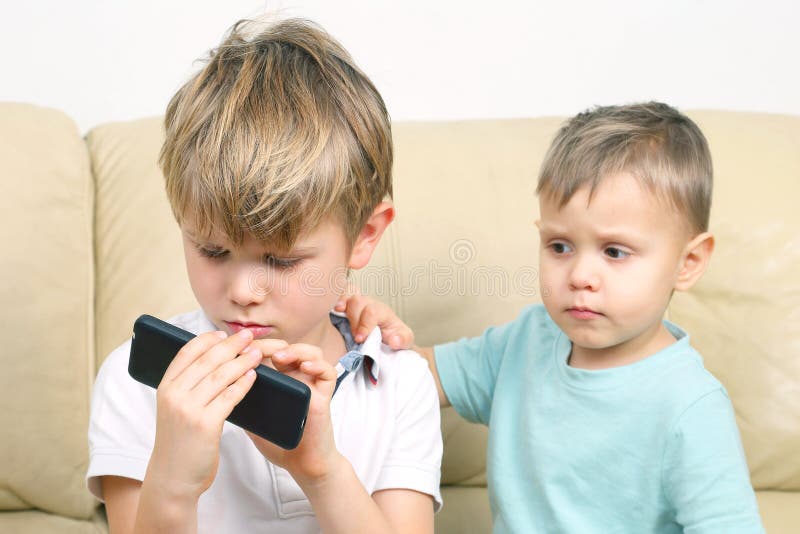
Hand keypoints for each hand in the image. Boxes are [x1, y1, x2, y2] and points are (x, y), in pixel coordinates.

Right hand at [145, 329, 286, 499]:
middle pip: (208, 359)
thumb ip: (187, 386)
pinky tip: (253, 376)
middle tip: (248, 336)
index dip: (207, 339)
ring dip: (242, 361)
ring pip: (221, 375)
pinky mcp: (206, 424)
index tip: (223, 333)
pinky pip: (230, 396)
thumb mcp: (174, 409)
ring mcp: (189, 409)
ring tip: (257, 353)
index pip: (186, 352)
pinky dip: (243, 383)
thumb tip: (213, 359)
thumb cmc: (180, 441)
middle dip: (231, 344)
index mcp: (164, 387)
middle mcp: (174, 395)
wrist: (173, 477)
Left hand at [246, 342, 342, 484]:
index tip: (235, 350)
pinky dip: (317, 365)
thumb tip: (212, 388)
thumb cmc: (277, 441)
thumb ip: (238, 400)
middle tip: (253, 348)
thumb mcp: (251, 417)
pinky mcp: (325, 394)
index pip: (266, 352)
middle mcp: (296, 376)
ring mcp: (311, 383)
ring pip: (311, 352)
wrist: (300, 464)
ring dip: (294, 350)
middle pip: (286, 347)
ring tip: (278, 356)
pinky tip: (304, 366)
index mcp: (278, 378)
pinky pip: (328, 372)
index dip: (252, 347)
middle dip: (268, 345)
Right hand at [334, 290, 413, 349]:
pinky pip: (340, 296)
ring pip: (348, 296)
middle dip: (354, 319)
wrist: (389, 336)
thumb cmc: (395, 336)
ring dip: (343, 306)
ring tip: (340, 316)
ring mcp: (357, 304)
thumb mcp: (404, 340)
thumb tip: (394, 340)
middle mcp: (369, 304)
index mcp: (383, 311)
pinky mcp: (347, 307)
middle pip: (357, 301)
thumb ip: (402, 340)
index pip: (372, 312)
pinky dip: (335, 299)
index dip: (364, 325)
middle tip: (354, 336)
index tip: (360, 339)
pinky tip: (334, 308)